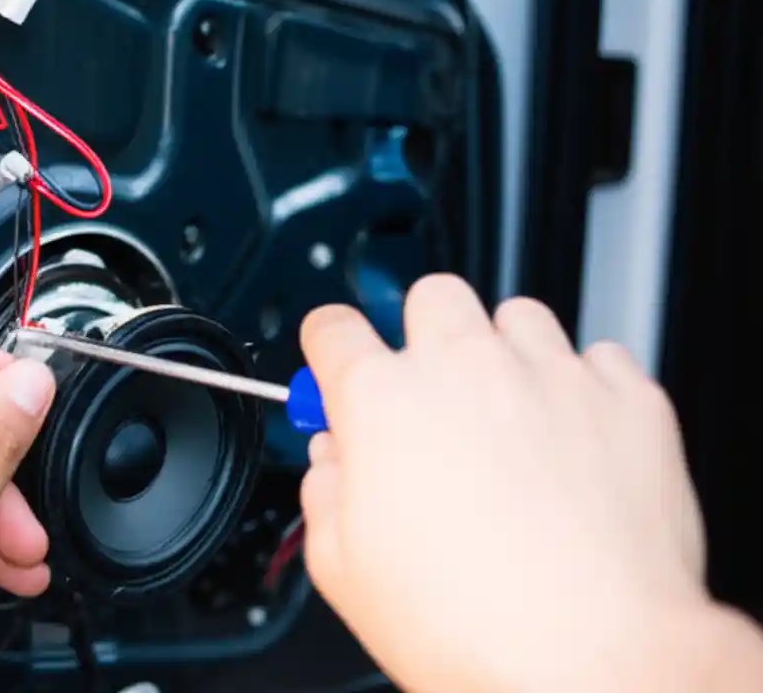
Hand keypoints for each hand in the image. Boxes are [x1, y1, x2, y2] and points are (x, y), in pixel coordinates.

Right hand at [299, 274, 762, 691]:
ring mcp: (551, 376)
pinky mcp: (628, 399)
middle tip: (431, 393)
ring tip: (508, 418)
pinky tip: (571, 436)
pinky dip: (581, 385)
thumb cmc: (470, 625)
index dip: (330, 346)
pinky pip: (599, 356)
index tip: (339, 360)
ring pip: (518, 315)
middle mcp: (466, 369)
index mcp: (383, 401)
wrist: (592, 658)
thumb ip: (325, 493)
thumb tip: (333, 463)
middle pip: (431, 296)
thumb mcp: (344, 570)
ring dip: (504, 352)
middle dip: (423, 334)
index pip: (334, 328)